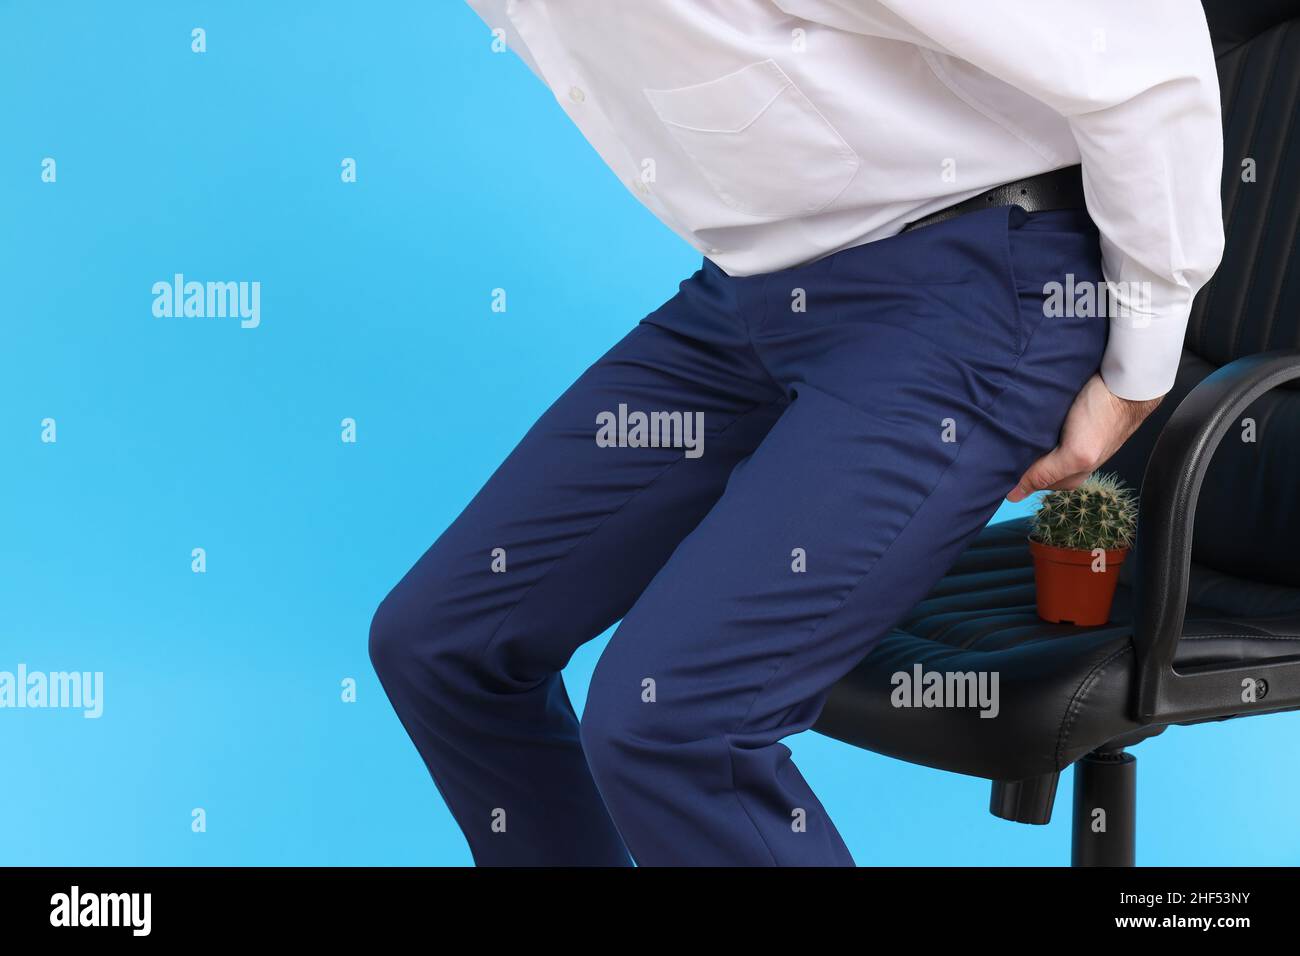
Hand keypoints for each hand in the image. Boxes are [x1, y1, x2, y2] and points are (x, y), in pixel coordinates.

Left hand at [1005, 373, 1162, 502]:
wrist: (1126, 383)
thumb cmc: (1104, 416)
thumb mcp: (1076, 452)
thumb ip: (1046, 474)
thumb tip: (1012, 496)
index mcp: (1067, 476)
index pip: (1026, 482)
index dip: (1009, 472)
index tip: (993, 459)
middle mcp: (1065, 461)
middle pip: (1027, 465)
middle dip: (1012, 455)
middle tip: (997, 440)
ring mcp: (1065, 442)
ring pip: (1031, 447)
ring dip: (1018, 439)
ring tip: (1005, 428)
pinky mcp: (1064, 423)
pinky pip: (1038, 429)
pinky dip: (1027, 425)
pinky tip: (1019, 417)